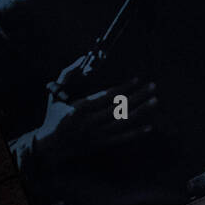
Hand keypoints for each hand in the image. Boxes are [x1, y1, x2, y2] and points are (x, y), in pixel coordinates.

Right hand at [34, 73, 158, 166]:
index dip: (124, 87)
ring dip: (141, 111)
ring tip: (155, 100)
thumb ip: (68, 74)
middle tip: (153, 86)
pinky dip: (136, 133)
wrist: (50, 147)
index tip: (137, 78)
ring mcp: (97, 135)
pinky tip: (150, 126)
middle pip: (119, 108)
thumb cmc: (54, 116)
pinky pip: (122, 138)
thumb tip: (84, 58)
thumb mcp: (55, 94)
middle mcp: (89, 122)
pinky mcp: (101, 144)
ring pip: (123, 122)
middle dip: (138, 96)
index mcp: (79, 109)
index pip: (106, 96)